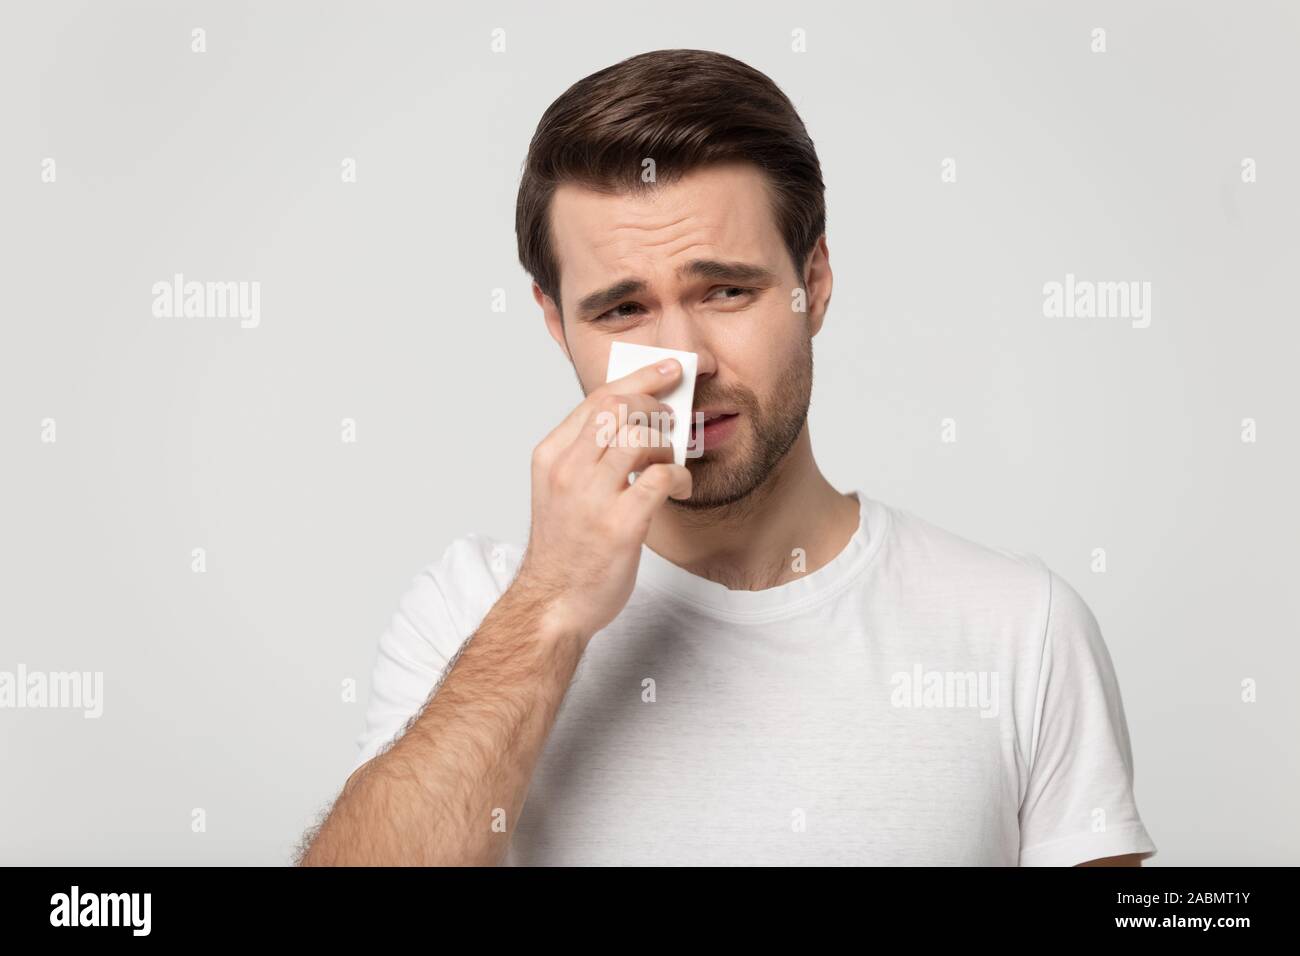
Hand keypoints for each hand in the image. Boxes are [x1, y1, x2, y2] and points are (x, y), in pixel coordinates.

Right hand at [511, 358, 691, 643]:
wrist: (553, 604)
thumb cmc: (565, 548)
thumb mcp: (561, 489)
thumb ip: (588, 453)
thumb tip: (636, 418)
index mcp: (551, 456)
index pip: (598, 398)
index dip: (640, 378)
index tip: (669, 368)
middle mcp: (567, 471)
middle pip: (619, 408)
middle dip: (656, 403)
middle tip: (676, 415)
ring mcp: (591, 497)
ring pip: (640, 437)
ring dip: (668, 442)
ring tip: (673, 459)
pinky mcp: (619, 525)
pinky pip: (659, 478)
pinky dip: (679, 475)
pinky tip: (680, 486)